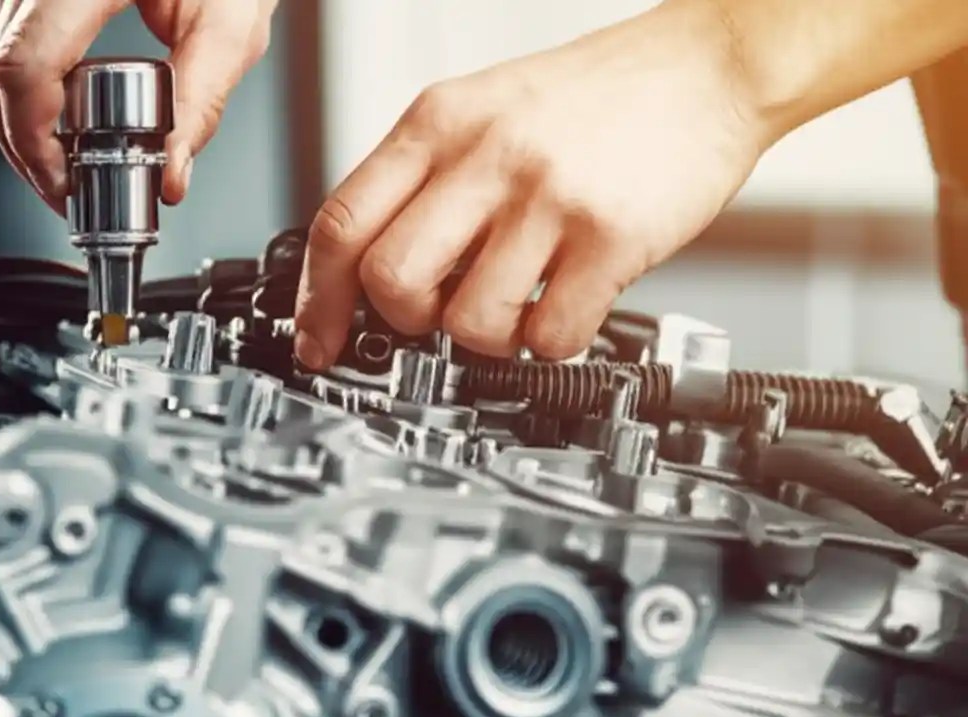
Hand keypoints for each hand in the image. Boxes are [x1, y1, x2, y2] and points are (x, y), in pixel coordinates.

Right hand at [0, 0, 275, 213]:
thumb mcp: (231, 22)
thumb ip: (202, 101)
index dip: (36, 142)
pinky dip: (29, 92)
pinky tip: (64, 121)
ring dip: (26, 125)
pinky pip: (6, 44)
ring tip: (72, 164)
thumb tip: (171, 173)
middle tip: (71, 191)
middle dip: (29, 148)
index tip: (65, 184)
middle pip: (0, 73)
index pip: (24, 66)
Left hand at [293, 1, 772, 369]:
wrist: (707, 66)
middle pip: (389, 280)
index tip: (317, 339)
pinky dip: (549, 343)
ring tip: (515, 307)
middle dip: (403, 320)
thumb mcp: (483, 110)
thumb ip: (427, 180)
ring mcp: (545, 196)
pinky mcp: (609, 237)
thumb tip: (376, 270)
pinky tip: (564, 308)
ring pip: (466, 320)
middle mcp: (483, 155)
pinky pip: (549, 335)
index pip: (340, 223)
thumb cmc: (596, 98)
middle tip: (436, 315)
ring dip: (484, 337)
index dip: (317, 299)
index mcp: (437, 123)